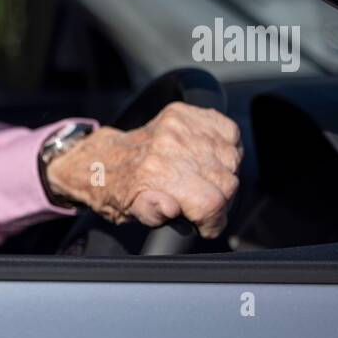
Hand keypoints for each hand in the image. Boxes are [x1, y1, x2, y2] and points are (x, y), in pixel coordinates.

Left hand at [45, 102, 242, 238]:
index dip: (214, 221)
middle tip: (201, 204)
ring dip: (224, 174)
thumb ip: (153, 213)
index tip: (206, 225)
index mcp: (155, 174)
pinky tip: (208, 158)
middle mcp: (169, 146)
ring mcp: (178, 125)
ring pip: (232, 158)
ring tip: (201, 180)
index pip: (211, 203)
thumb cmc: (120, 191)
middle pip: (227, 183)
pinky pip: (228, 131)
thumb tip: (171, 208)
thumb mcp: (131, 212)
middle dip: (220, 201)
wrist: (105, 160)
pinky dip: (226, 147)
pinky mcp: (184, 113)